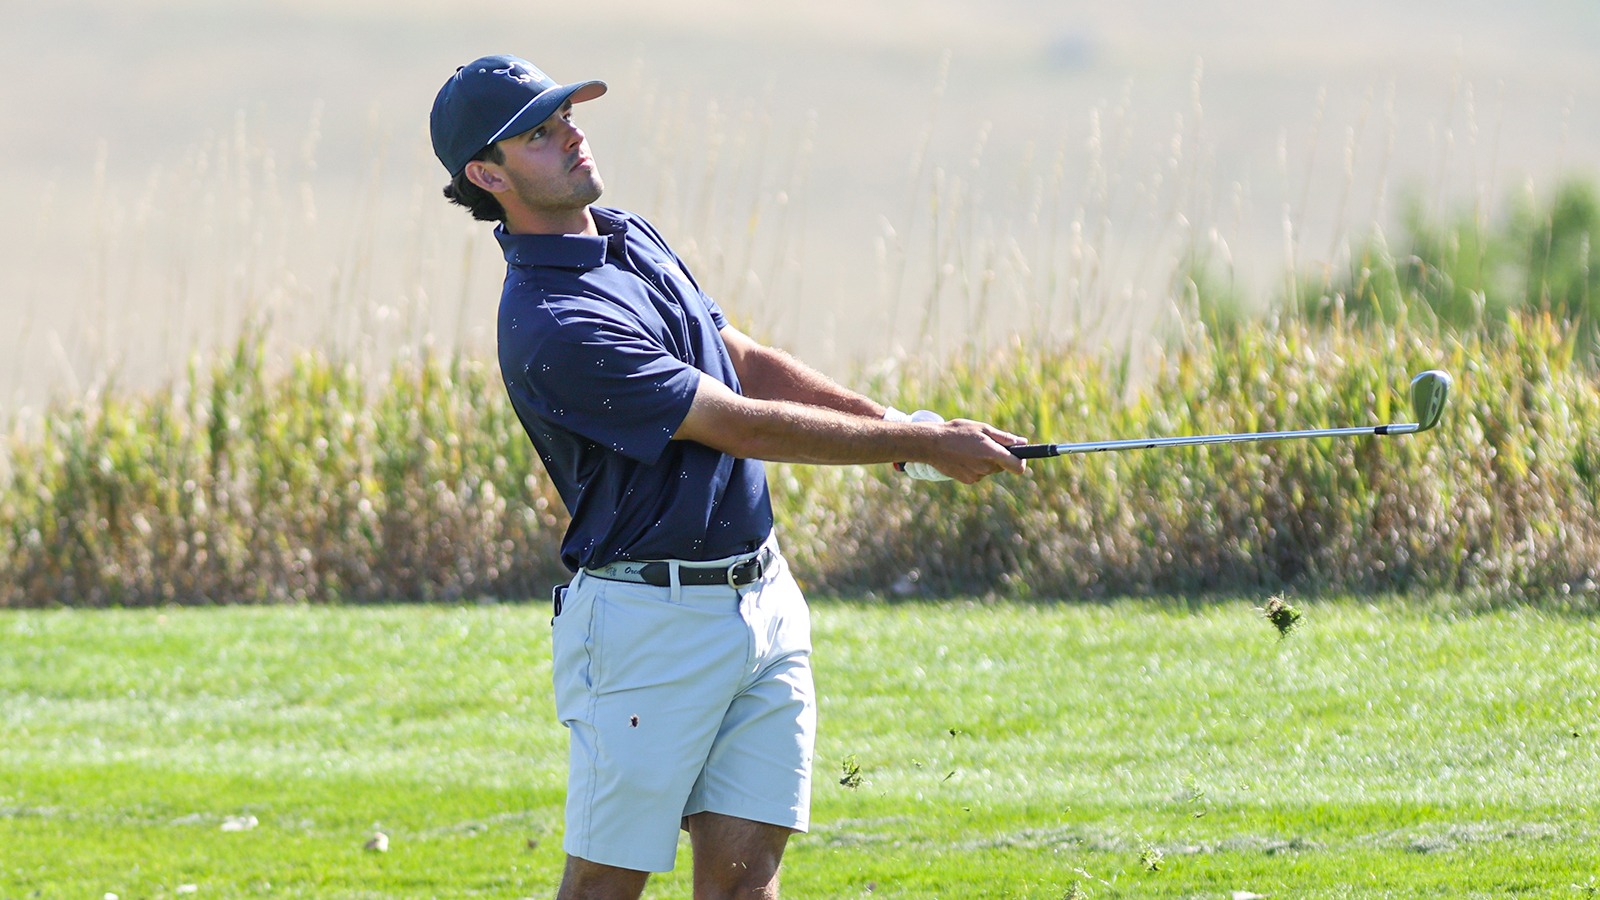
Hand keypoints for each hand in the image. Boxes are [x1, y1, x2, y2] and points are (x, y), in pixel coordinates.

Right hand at [889, 409, 1026, 482]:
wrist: (931, 445)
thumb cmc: (957, 432)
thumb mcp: (982, 428)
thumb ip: (1004, 438)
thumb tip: (1023, 443)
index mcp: (992, 453)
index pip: (1018, 466)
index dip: (1021, 461)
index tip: (1019, 455)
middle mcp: (986, 467)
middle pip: (1003, 466)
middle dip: (1000, 457)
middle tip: (985, 444)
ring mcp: (977, 476)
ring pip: (990, 470)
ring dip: (986, 461)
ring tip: (970, 448)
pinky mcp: (968, 480)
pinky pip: (979, 474)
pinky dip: (976, 466)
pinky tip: (963, 457)